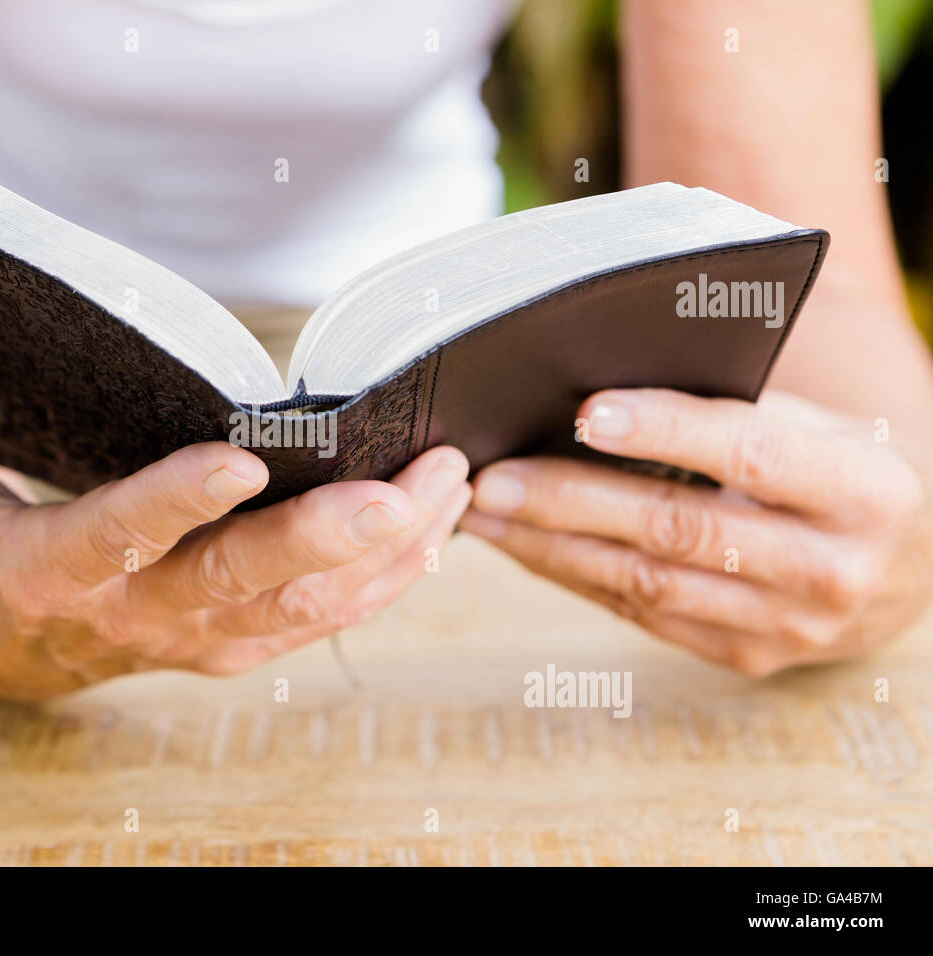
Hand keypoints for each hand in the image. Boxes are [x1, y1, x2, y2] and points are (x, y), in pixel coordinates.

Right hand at [0, 303, 471, 698]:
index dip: (175, 506)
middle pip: (237, 586)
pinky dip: (380, 584)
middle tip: (409, 484)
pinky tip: (433, 532)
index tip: (244, 461)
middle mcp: (127, 618)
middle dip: (328, 540)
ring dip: (383, 556)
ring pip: (297, 612)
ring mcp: (186, 640)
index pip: (115, 536)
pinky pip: (314, 625)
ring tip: (449, 483)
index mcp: (46, 574)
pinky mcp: (224, 646)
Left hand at [461, 388, 932, 675]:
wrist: (908, 569)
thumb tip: (599, 397)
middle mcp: (832, 568)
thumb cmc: (845, 473)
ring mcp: (788, 626)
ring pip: (647, 582)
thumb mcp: (823, 427)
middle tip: (492, 477)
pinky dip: (575, 577)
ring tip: (485, 514)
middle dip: (571, 502)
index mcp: (864, 490)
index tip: (587, 412)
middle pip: (680, 528)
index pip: (753, 452)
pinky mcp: (746, 657)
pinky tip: (527, 547)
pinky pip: (643, 615)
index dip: (668, 430)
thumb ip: (736, 411)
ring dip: (552, 547)